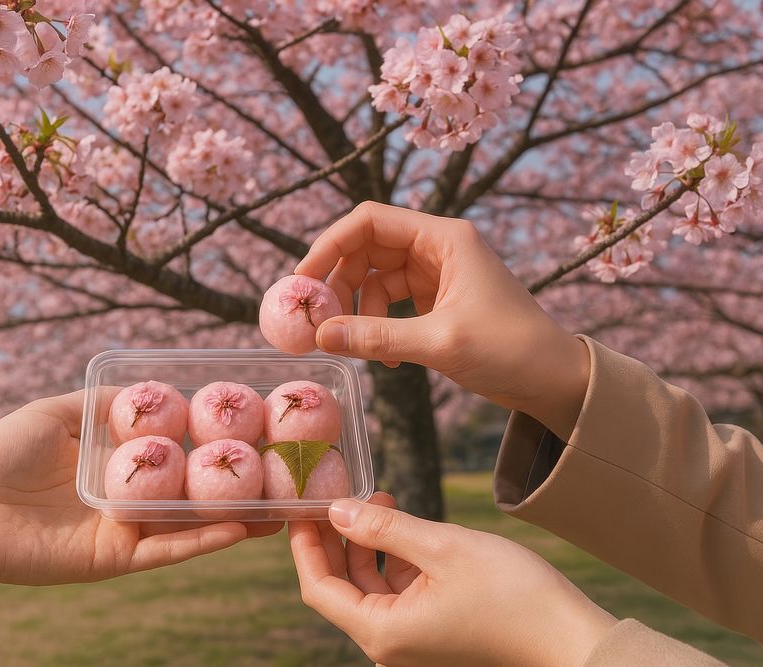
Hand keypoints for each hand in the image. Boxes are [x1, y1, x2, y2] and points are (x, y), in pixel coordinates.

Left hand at [0, 390, 281, 600]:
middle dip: (238, 480)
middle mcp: (130, 494)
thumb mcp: (52, 414)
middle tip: (285, 469)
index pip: (178, 447)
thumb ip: (101, 406)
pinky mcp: (115, 557)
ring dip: (237, 514)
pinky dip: (202, 541)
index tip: (254, 423)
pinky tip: (239, 528)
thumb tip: (150, 391)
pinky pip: (167, 549)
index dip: (214, 437)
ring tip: (282, 503)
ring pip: (192, 522)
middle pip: (196, 487)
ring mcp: (126, 527)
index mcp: (116, 459)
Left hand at [290, 493, 615, 666]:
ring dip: (369, 543)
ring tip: (383, 499)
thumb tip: (336, 511)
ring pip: (370, 586)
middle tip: (340, 492)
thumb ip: (383, 529)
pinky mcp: (432, 631)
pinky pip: (398, 592)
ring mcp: (412, 640)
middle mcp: (390, 644)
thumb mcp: (442, 547)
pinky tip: (406, 525)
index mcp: (382, 632)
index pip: (318, 587)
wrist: (572, 638)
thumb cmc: (513, 595)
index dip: (304, 545)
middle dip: (338, 537)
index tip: (301, 505)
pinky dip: (395, 558)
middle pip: (341, 586)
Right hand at [295, 201, 589, 438]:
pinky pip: (391, 304)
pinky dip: (379, 327)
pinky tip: (386, 359)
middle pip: (367, 249)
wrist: (555, 380)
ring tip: (357, 346)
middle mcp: (438, 247)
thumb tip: (320, 335)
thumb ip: (377, 337)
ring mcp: (438, 274)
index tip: (302, 281)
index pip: (370, 221)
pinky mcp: (438, 300)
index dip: (330, 245)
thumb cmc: (511, 350)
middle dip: (340, 284)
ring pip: (375, 279)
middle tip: (319, 321)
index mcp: (444, 238)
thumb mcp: (439, 342)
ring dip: (359, 311)